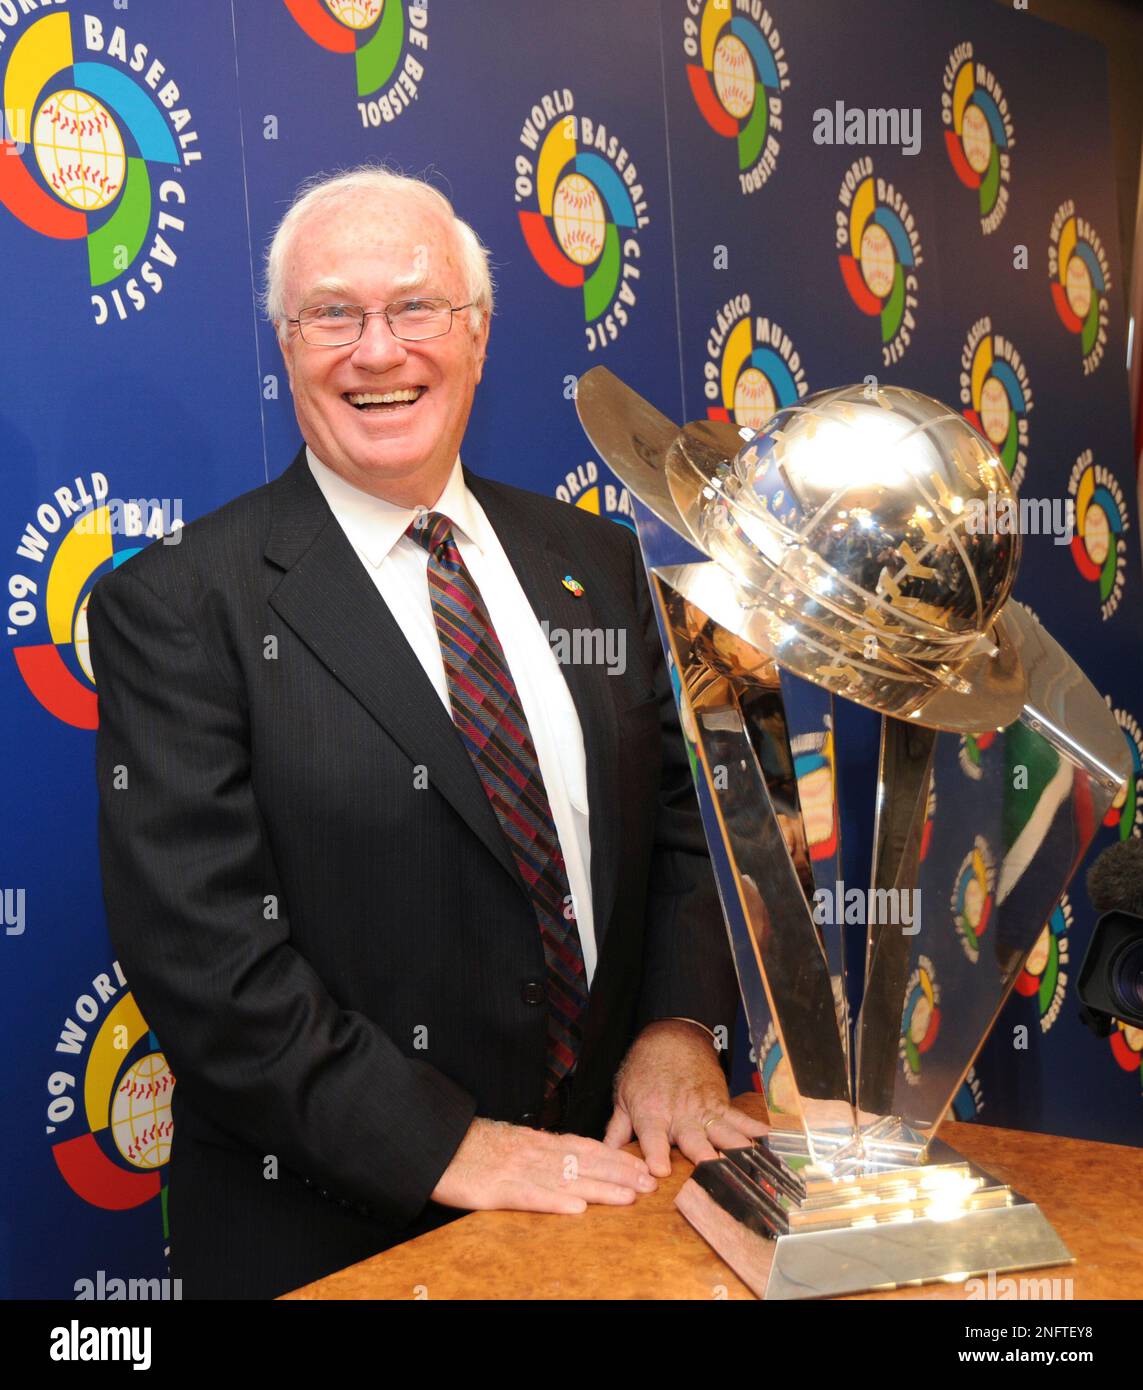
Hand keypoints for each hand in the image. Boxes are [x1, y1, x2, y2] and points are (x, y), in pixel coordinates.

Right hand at [429, 1116, 657, 1213]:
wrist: (436, 1142)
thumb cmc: (472, 1146)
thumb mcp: (511, 1144)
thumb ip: (539, 1153)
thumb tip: (568, 1163)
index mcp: (538, 1143)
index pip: (585, 1148)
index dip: (616, 1157)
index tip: (642, 1165)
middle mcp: (534, 1154)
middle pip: (584, 1162)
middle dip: (620, 1173)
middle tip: (650, 1183)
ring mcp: (517, 1171)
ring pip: (566, 1179)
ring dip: (600, 1188)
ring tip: (629, 1197)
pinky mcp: (496, 1189)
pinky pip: (530, 1196)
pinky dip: (554, 1202)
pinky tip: (577, 1209)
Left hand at [604, 1019, 767, 1176]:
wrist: (672, 1036)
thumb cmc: (644, 1069)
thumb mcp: (623, 1096)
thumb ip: (616, 1131)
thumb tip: (604, 1158)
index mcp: (651, 1112)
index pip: (652, 1137)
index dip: (655, 1153)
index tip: (660, 1171)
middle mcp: (680, 1114)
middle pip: (693, 1140)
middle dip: (703, 1158)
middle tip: (712, 1172)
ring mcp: (703, 1110)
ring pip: (722, 1133)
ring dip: (734, 1151)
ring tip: (748, 1168)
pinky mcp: (720, 1104)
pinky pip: (739, 1120)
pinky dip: (754, 1130)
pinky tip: (769, 1141)